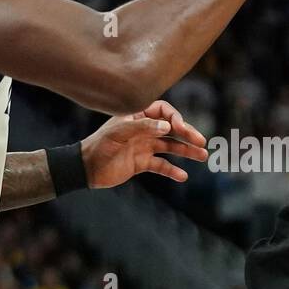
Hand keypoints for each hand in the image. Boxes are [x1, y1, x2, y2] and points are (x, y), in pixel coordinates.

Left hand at [80, 99, 208, 189]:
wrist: (85, 168)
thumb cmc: (99, 145)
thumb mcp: (118, 132)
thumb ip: (142, 127)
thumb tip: (167, 126)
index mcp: (137, 116)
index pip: (163, 111)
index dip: (175, 118)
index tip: (180, 129)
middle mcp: (143, 130)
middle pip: (171, 129)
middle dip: (187, 134)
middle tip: (202, 142)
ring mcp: (144, 146)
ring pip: (170, 147)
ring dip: (186, 151)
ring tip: (202, 156)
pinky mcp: (142, 163)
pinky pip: (161, 165)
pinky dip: (172, 170)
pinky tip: (183, 176)